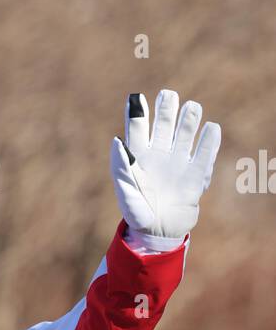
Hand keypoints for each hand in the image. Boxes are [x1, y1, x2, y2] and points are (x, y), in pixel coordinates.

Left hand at [110, 89, 220, 240]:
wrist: (158, 233)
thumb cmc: (137, 213)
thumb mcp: (125, 192)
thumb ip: (120, 167)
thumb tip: (117, 140)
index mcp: (138, 157)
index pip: (138, 128)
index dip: (138, 112)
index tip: (137, 98)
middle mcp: (159, 155)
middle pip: (164, 125)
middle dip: (167, 109)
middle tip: (169, 95)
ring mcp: (178, 163)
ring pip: (185, 134)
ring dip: (189, 120)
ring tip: (192, 108)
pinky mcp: (196, 176)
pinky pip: (204, 154)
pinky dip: (209, 141)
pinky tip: (211, 128)